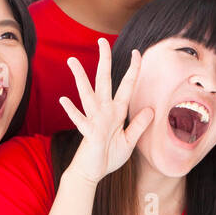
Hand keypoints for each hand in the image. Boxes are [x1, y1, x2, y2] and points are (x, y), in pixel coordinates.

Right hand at [58, 39, 154, 185]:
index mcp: (116, 112)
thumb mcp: (129, 141)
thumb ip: (139, 125)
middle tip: (101, 41)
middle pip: (104, 81)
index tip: (136, 52)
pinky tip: (64, 100)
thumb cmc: (109, 157)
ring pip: (87, 94)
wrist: (92, 173)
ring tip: (73, 61)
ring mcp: (94, 120)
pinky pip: (80, 120)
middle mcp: (104, 111)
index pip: (126, 86)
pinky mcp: (88, 133)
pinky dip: (72, 110)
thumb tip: (151, 109)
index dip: (132, 70)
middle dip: (104, 61)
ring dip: (80, 78)